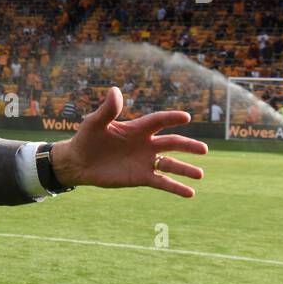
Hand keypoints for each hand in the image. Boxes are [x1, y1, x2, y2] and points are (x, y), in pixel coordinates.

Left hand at [49, 87, 206, 197]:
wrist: (79, 163)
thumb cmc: (86, 139)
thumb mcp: (94, 123)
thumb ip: (107, 110)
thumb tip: (115, 90)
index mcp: (137, 129)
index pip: (159, 121)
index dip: (172, 118)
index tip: (186, 117)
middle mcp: (146, 144)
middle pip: (172, 143)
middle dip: (188, 146)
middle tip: (203, 149)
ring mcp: (145, 161)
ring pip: (170, 164)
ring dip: (186, 169)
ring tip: (199, 174)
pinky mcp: (141, 177)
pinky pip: (162, 182)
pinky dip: (176, 187)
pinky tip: (190, 193)